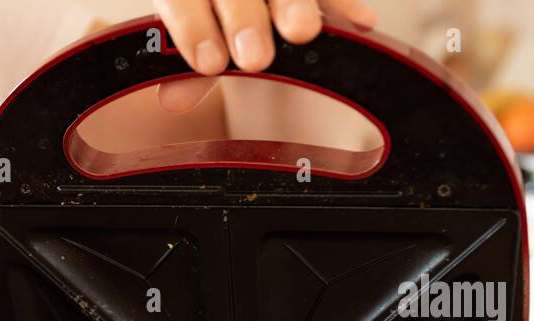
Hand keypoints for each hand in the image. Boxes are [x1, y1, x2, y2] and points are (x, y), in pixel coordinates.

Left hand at [151, 0, 377, 111]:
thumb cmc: (207, 11)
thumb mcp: (192, 32)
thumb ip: (185, 68)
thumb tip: (173, 99)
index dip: (192, 28)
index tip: (210, 64)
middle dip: (244, 18)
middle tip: (255, 58)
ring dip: (293, 3)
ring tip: (303, 32)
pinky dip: (342, 3)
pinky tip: (360, 21)